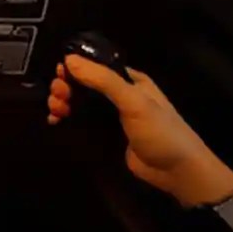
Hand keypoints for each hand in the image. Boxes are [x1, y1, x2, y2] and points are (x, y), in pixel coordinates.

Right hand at [48, 55, 232, 206]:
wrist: (177, 172)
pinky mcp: (106, 135)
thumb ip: (103, 80)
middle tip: (57, 96)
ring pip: (80, 103)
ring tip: (55, 110)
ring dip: (64, 103)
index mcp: (130, 80)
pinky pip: (81, 122)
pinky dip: (66, 119)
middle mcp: (120, 95)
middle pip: (84, 84)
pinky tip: (55, 121)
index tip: (59, 73)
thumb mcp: (134, 101)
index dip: (76, 67)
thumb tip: (69, 59)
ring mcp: (112, 116)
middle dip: (66, 87)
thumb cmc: (161, 132)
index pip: (97, 66)